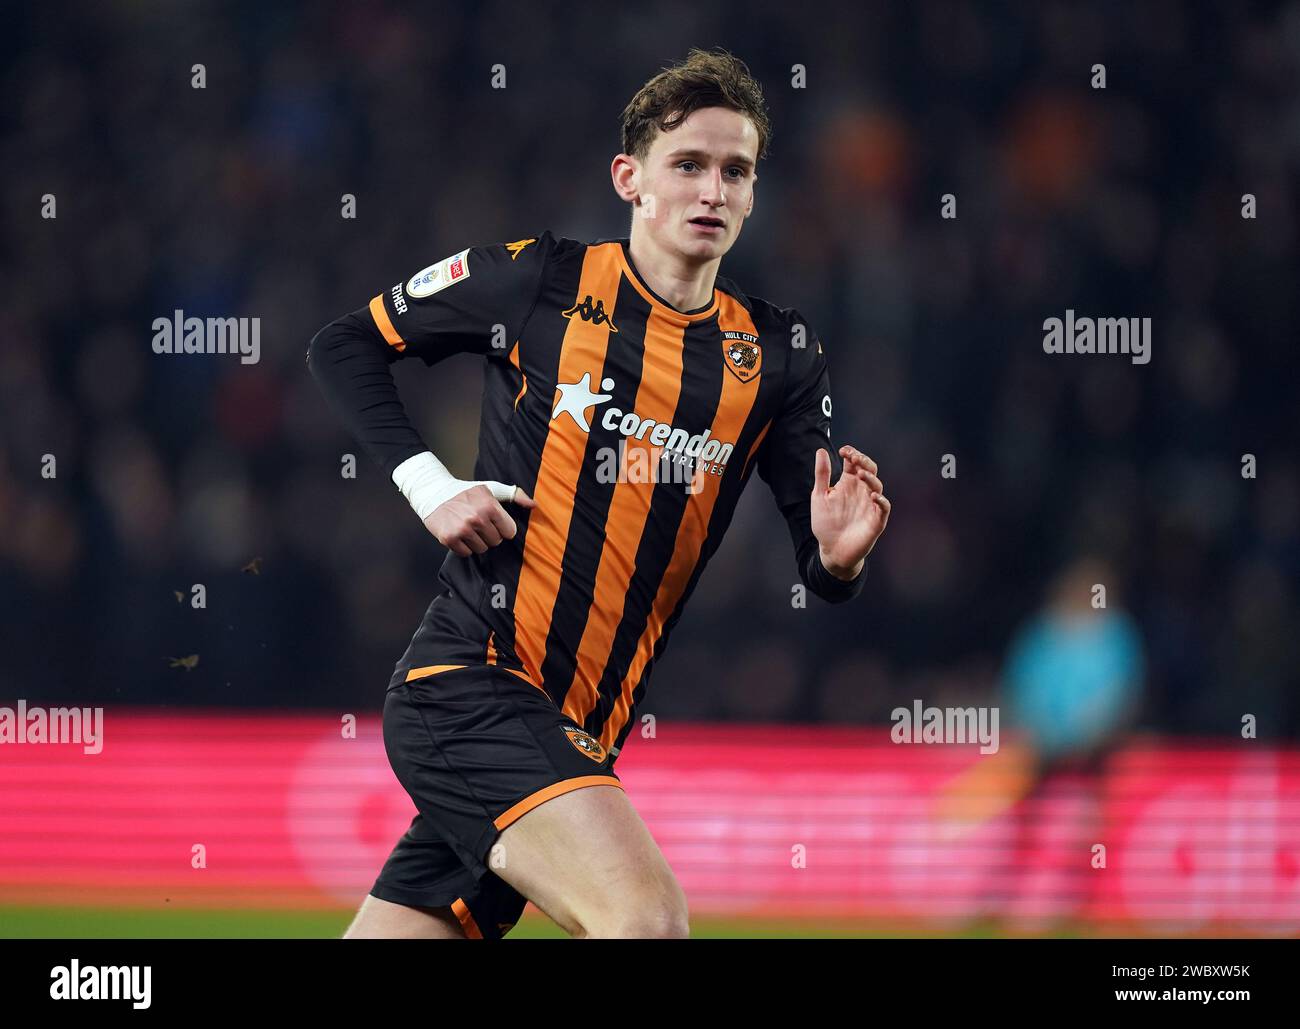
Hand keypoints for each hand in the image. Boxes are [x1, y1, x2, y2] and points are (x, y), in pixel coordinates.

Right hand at [423, 483, 536, 556]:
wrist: (433, 492)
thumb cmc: (466, 492)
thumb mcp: (491, 489)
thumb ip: (515, 495)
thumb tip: (534, 505)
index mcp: (490, 506)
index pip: (509, 532)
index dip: (502, 528)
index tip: (494, 523)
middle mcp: (477, 518)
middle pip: (496, 542)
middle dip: (489, 535)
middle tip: (478, 524)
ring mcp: (462, 529)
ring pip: (482, 549)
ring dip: (477, 541)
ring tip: (468, 529)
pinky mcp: (449, 538)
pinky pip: (466, 553)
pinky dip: (464, 547)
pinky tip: (459, 534)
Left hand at [811, 445, 890, 579]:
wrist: (831, 550)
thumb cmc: (826, 523)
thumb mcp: (819, 496)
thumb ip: (822, 474)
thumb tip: (821, 450)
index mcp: (849, 484)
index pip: (855, 463)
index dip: (852, 454)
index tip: (843, 450)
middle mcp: (862, 492)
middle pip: (870, 470)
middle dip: (864, 462)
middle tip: (854, 458)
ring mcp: (870, 505)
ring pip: (877, 486)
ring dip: (870, 478)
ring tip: (860, 474)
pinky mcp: (876, 521)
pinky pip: (883, 508)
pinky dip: (882, 501)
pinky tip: (874, 496)